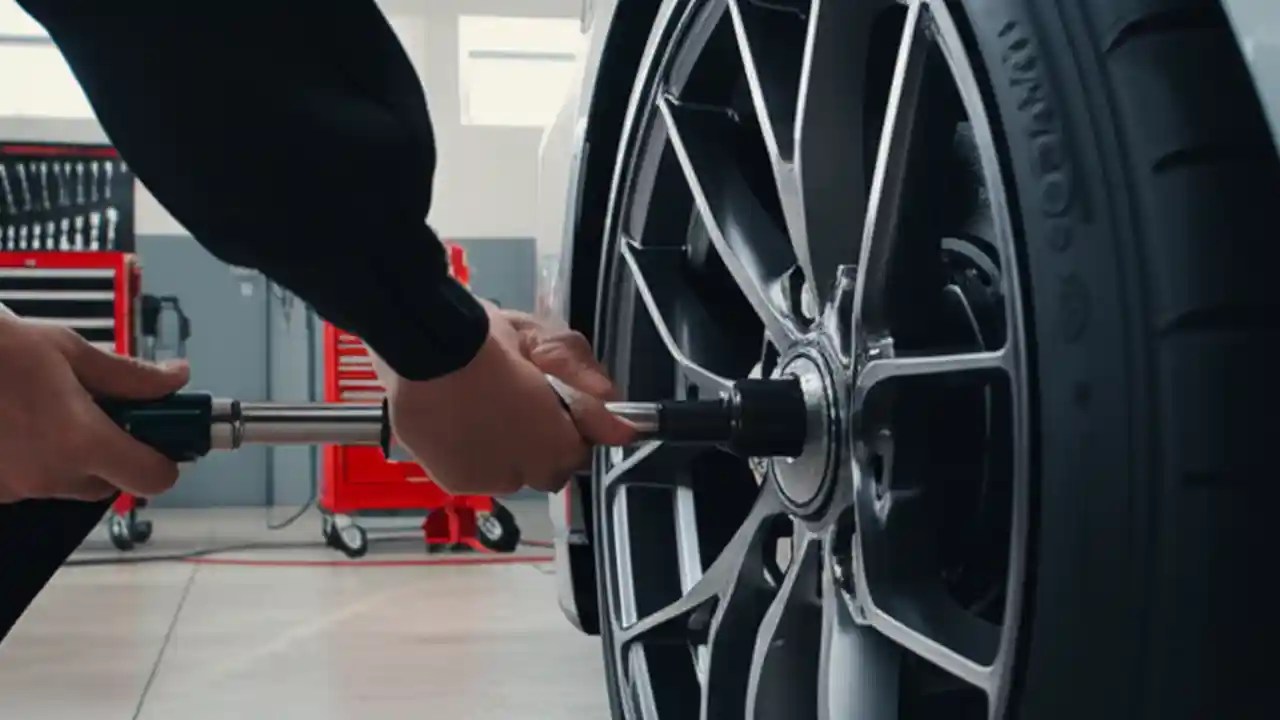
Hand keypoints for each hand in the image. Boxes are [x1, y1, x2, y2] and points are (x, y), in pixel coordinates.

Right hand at [0, 313, 190, 502]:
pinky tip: (16, 424)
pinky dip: (32, 460)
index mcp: (80, 441)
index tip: (161, 440)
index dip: (164, 461)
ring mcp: (14, 487)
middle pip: (110, 483)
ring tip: (47, 411)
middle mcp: (48, 475)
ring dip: (71, 457)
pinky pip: (28, 482)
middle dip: (115, 454)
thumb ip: (129, 375)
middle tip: (102, 414)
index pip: (151, 479)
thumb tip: (175, 378)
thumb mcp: (68, 350)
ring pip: (67, 484)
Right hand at [372, 304, 634, 494]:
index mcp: (555, 444)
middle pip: (546, 470)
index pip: (579, 452)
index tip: (554, 402)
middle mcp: (523, 475)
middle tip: (519, 402)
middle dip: (540, 443)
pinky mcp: (452, 480)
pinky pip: (474, 472)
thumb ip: (587, 388)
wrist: (418, 344)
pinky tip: (461, 420)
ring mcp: (485, 481)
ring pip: (509, 474)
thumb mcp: (545, 345)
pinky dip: (473, 453)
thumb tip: (626, 429)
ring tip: (486, 408)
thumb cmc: (486, 338)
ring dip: (506, 451)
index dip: (568, 427)